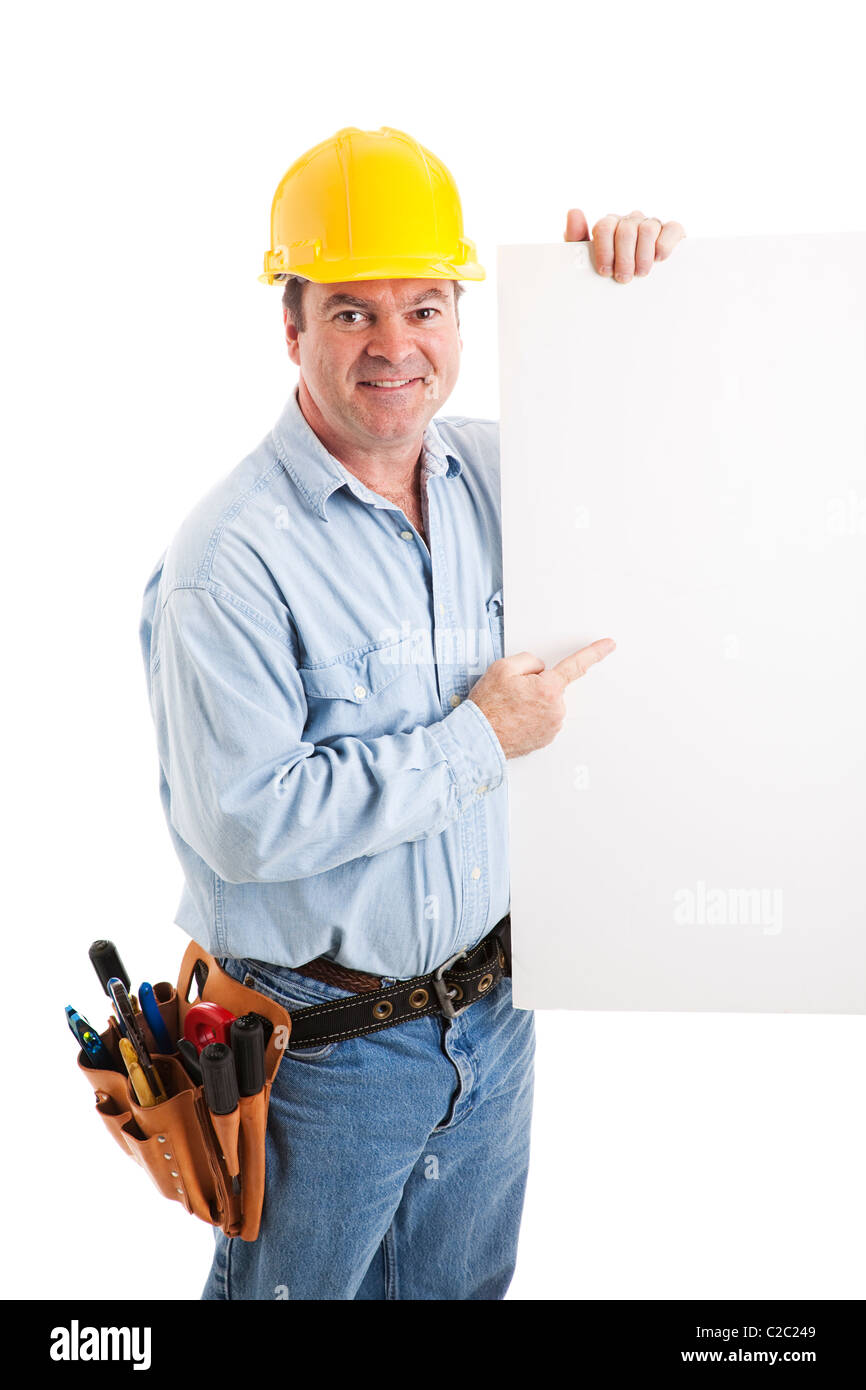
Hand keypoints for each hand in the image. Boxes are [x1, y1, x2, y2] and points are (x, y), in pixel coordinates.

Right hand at [467, 639, 615, 759]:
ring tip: (510, 709)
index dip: (595, 652)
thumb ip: (529, 660)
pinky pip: (543, 719)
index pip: (576, 665)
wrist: (478, 739)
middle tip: (513, 694)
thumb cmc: (488, 706)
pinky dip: (531, 717)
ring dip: (533, 703)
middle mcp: (555, 709)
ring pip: (548, 704)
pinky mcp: (546, 739)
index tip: (609, 645)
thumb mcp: (502, 667)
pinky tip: (515, 720)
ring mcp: (552, 726)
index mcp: (548, 688)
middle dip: (536, 686)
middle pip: (552, 686)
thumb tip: (540, 669)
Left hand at [564, 208, 685, 281]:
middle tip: (623, 278)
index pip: (604, 227)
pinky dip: (665, 245)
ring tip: (640, 273)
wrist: (628, 288)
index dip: (605, 251)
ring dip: (643, 256)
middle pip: (626, 230)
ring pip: (647, 229)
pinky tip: (658, 259)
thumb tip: (574, 212)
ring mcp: (651, 224)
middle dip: (624, 258)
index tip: (605, 271)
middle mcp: (630, 221)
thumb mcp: (587, 260)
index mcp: (609, 225)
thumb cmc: (609, 271)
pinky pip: (672, 228)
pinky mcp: (672, 231)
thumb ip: (576, 238)